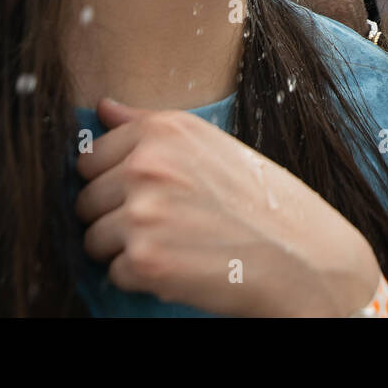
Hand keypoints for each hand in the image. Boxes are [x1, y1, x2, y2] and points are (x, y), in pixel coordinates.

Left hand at [75, 98, 381, 315]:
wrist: (303, 257)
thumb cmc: (261, 201)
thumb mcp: (210, 145)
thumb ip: (148, 125)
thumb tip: (102, 108)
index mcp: (163, 131)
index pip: (90, 157)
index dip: (115, 182)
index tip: (152, 194)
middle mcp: (147, 165)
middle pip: (85, 200)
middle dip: (115, 218)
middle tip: (168, 225)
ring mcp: (143, 212)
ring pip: (93, 239)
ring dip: (125, 250)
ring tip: (176, 245)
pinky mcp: (144, 259)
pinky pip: (114, 273)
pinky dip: (142, 279)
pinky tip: (182, 267)